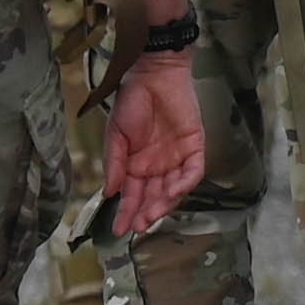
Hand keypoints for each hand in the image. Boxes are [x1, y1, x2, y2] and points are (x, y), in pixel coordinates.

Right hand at [105, 48, 206, 236]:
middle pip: (154, 197)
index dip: (127, 213)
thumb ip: (114, 163)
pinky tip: (173, 191)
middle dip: (146, 214)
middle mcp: (158, 167)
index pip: (133, 195)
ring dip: (164, 204)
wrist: (154, 74)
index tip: (119, 230)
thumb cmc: (132, 100)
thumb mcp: (116, 134)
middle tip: (138, 226)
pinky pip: (193, 172)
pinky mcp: (195, 148)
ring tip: (152, 215)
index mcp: (137, 165)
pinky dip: (185, 184)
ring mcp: (177, 159)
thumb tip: (109, 193)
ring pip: (174, 191)